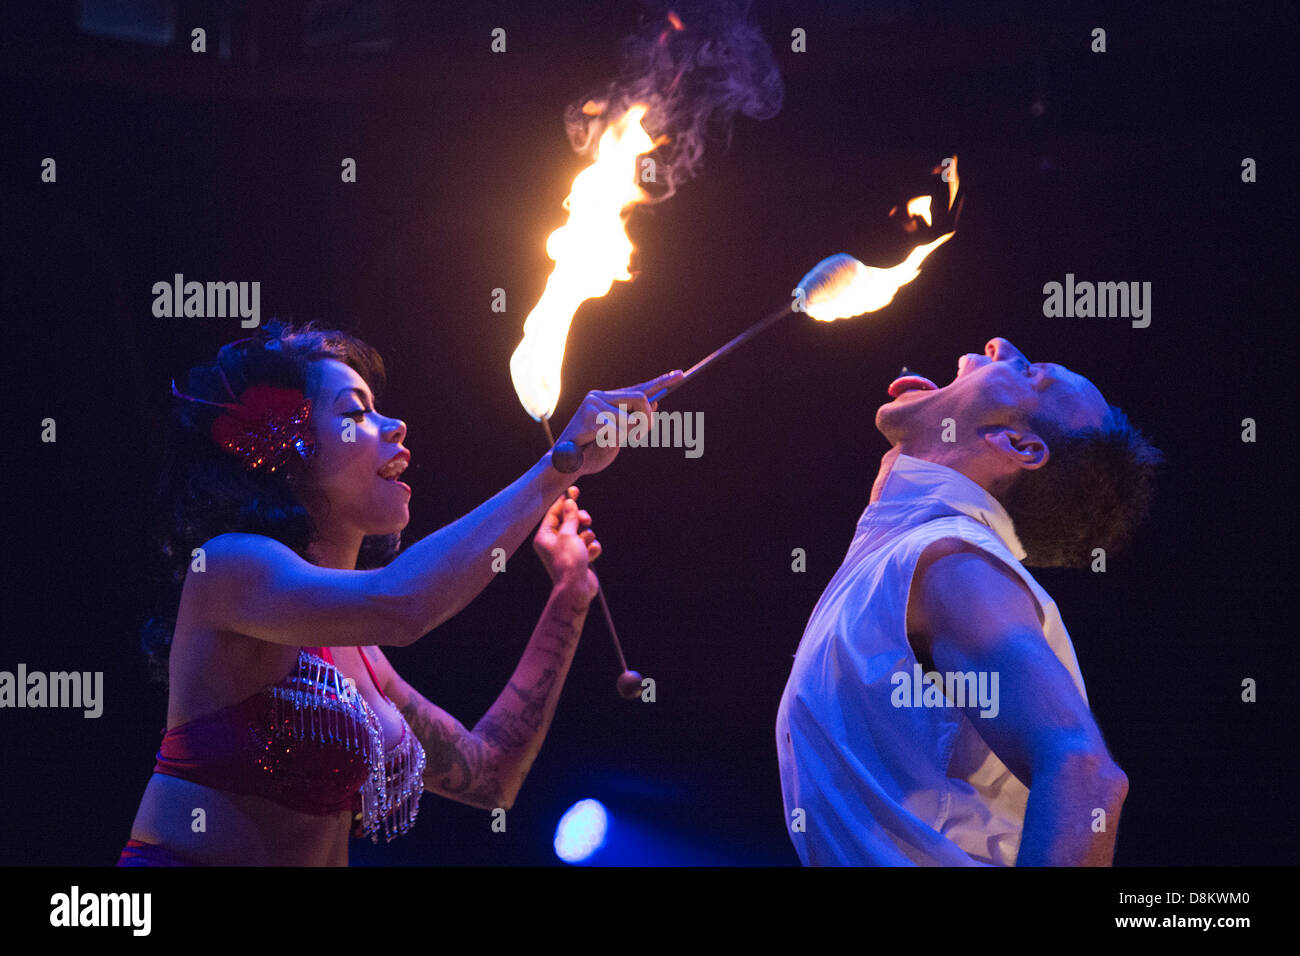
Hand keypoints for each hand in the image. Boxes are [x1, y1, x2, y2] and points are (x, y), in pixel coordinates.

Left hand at [533, 486, 600, 601]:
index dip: (564, 502)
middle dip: (580, 520)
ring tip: (587, 543)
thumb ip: (570, 517)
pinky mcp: (579, 559)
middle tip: (586, 520)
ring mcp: (567, 552)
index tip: (573, 491)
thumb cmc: (567, 561)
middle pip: (569, 521)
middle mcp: (554, 543)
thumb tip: (569, 502)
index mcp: (545, 536)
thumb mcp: (568, 534)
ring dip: (587, 535)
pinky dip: (591, 548)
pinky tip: (591, 554)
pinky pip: (588, 545)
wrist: (576, 588)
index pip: (554, 513)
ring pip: (582, 533)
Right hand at [553, 370, 684, 475]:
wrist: (566, 465)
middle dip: (647, 419)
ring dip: (628, 435)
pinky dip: (616, 440)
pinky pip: (619, 429)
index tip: (680, 374)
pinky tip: (600, 441)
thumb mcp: (620, 434)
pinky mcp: (590, 416)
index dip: (661, 381)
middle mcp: (599, 395)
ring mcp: (593, 403)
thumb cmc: (592, 450)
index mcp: (607, 398)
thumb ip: (634, 417)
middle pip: (640, 397)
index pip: (639, 387)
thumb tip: (656, 399)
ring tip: (612, 441)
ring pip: (631, 417)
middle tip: (640, 437)